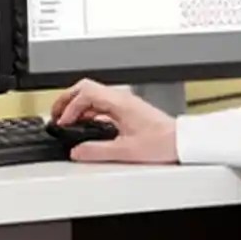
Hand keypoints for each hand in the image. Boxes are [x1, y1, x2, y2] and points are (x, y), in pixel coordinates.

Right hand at [50, 78, 178, 163]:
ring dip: (77, 105)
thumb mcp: (126, 151)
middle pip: (86, 88)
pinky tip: (85, 125)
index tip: (64, 122)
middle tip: (57, 115)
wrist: (182, 142)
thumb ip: (98, 151)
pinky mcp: (127, 110)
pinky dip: (88, 111)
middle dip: (67, 100)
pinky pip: (101, 104)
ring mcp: (124, 103)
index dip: (69, 108)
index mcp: (120, 102)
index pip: (85, 93)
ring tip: (67, 121)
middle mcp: (122, 99)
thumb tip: (77, 151)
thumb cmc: (163, 143)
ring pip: (93, 95)